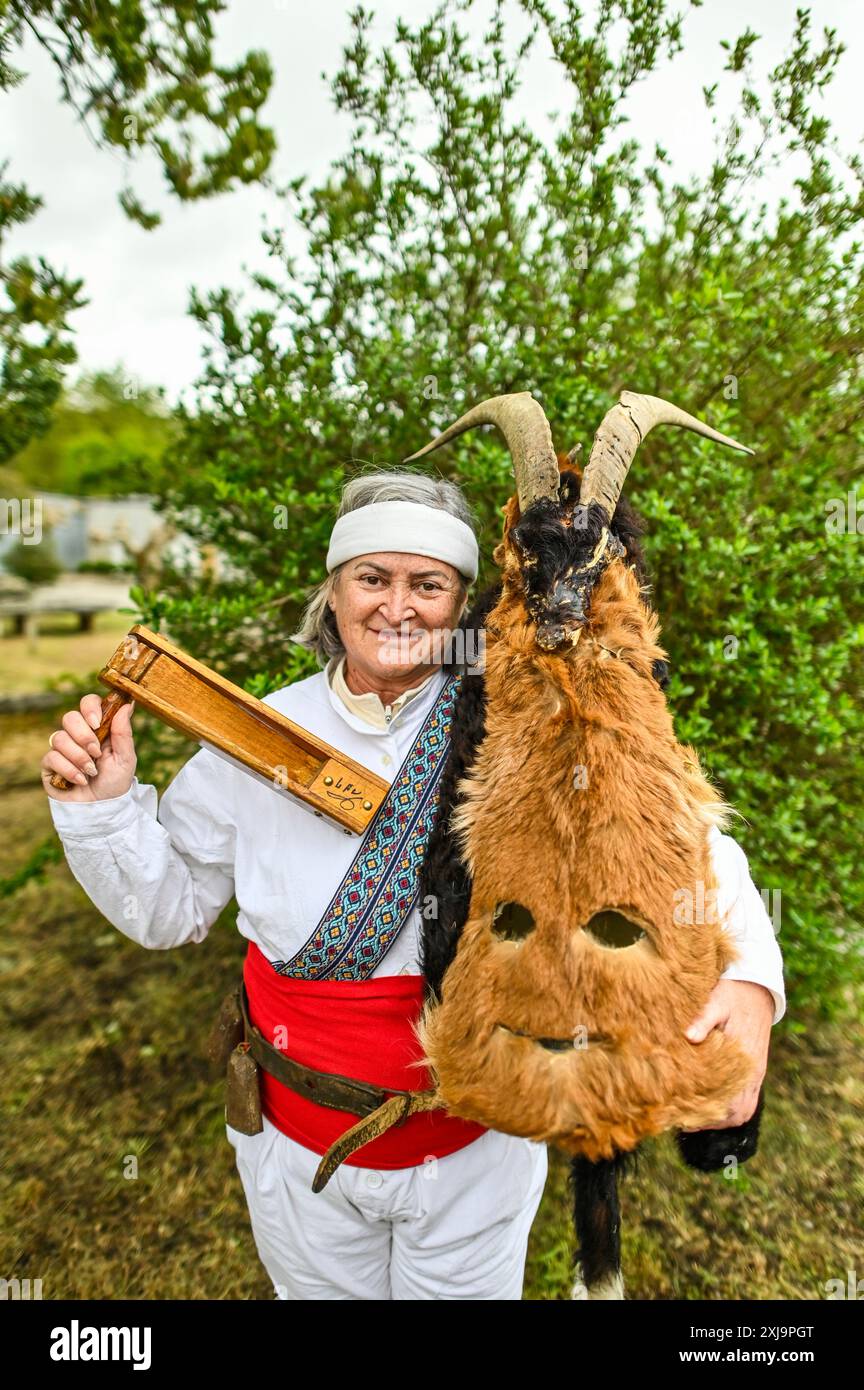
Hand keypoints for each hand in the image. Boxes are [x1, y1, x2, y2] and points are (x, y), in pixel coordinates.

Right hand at [41, 694, 136, 802]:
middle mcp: (77, 735)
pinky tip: (80, 780)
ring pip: (60, 738)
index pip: (87, 703)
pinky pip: (52, 757)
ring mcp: (62, 749)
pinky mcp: (50, 765)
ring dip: (79, 757)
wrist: (101, 809)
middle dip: (84, 736)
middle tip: (96, 753)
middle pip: (69, 717)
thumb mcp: (126, 758)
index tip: (97, 723)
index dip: (90, 708)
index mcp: (97, 728)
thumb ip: (124, 732)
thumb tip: (126, 704)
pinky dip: (69, 770)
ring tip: (91, 771)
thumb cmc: (115, 783)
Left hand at [681, 979, 772, 1129]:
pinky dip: (730, 1107)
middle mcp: (753, 1071)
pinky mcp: (754, 1069)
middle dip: (715, 1122)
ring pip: (744, 1109)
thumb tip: (689, 1036)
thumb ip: (703, 1018)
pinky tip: (709, 1102)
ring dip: (723, 1117)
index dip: (711, 1115)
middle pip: (740, 1113)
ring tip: (695, 1116)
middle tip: (686, 1120)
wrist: (757, 987)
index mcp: (746, 1058)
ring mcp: (755, 1072)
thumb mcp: (717, 1001)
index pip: (734, 1103)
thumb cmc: (732, 994)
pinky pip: (746, 1098)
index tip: (686, 1116)